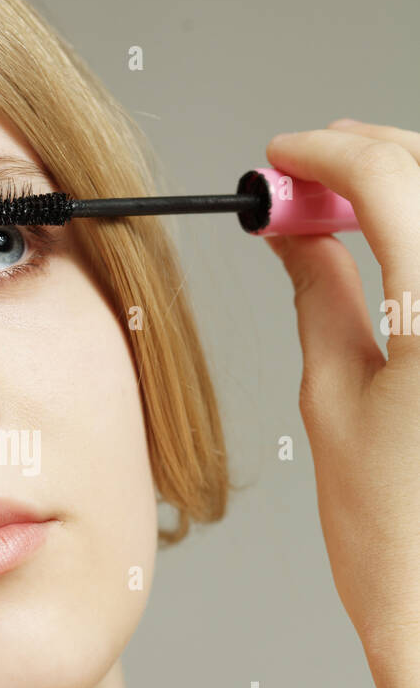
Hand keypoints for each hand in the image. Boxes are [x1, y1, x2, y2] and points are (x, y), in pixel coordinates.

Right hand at [263, 120, 419, 665]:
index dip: (325, 154)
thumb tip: (291, 229)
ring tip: (348, 215)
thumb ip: (319, 293)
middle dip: (366, 159)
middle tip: (305, 183)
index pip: (389, 182)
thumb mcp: (333, 397)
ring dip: (406, 189)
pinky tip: (400, 253)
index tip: (281, 159)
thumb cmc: (390, 532)